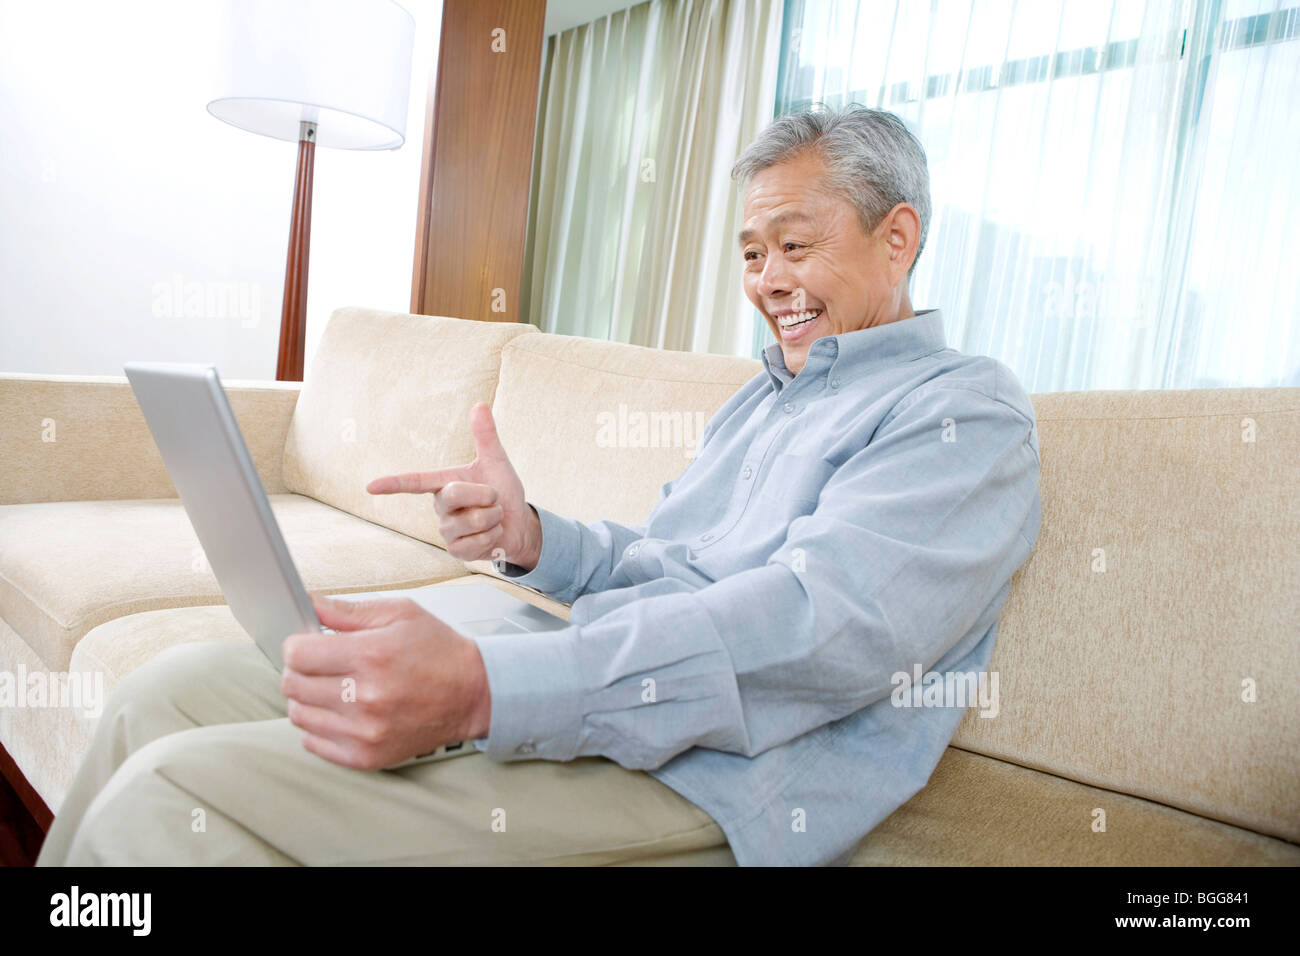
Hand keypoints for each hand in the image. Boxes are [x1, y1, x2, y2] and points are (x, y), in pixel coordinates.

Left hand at [281, 593, 491, 769]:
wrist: (472, 695)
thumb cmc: (438, 651)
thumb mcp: (400, 614)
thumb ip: (348, 610)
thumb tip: (308, 603)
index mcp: (372, 655)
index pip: (298, 654)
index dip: (297, 644)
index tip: (308, 643)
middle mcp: (365, 697)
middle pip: (293, 684)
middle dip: (300, 669)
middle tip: (321, 664)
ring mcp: (365, 732)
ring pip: (299, 714)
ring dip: (308, 698)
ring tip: (333, 687)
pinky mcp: (366, 756)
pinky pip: (313, 742)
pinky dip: (318, 726)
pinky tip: (340, 711)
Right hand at [366, 401, 541, 570]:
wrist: (518, 523)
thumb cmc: (503, 491)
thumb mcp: (496, 461)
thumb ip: (485, 436)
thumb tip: (479, 405)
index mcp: (444, 483)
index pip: (415, 482)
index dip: (393, 484)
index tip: (370, 486)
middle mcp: (440, 507)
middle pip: (454, 494)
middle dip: (485, 493)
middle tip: (494, 497)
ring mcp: (446, 531)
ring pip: (472, 521)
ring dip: (494, 517)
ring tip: (494, 517)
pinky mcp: (457, 551)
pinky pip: (476, 543)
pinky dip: (493, 537)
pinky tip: (492, 536)